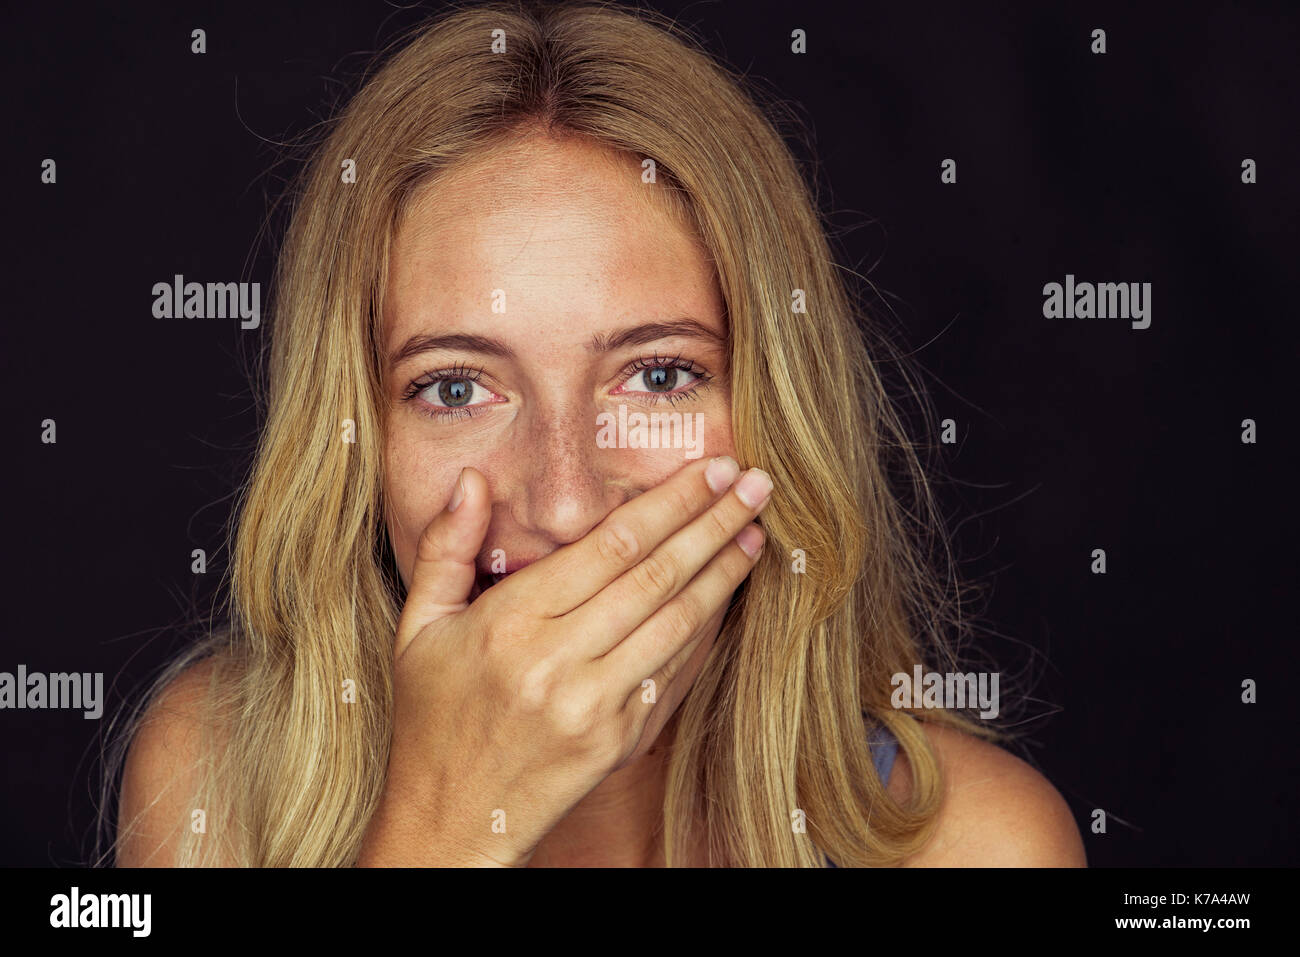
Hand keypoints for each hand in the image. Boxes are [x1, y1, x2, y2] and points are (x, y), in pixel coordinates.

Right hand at [357, 455, 771, 865]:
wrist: (451, 821)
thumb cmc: (432, 718)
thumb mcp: (418, 628)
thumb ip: (445, 549)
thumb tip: (473, 480)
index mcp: (509, 623)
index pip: (610, 545)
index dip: (669, 503)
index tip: (708, 469)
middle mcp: (557, 662)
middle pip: (655, 575)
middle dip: (713, 523)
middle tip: (756, 484)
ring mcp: (594, 706)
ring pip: (676, 622)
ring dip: (724, 573)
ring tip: (756, 532)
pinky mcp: (619, 741)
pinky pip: (675, 672)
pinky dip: (708, 630)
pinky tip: (727, 597)